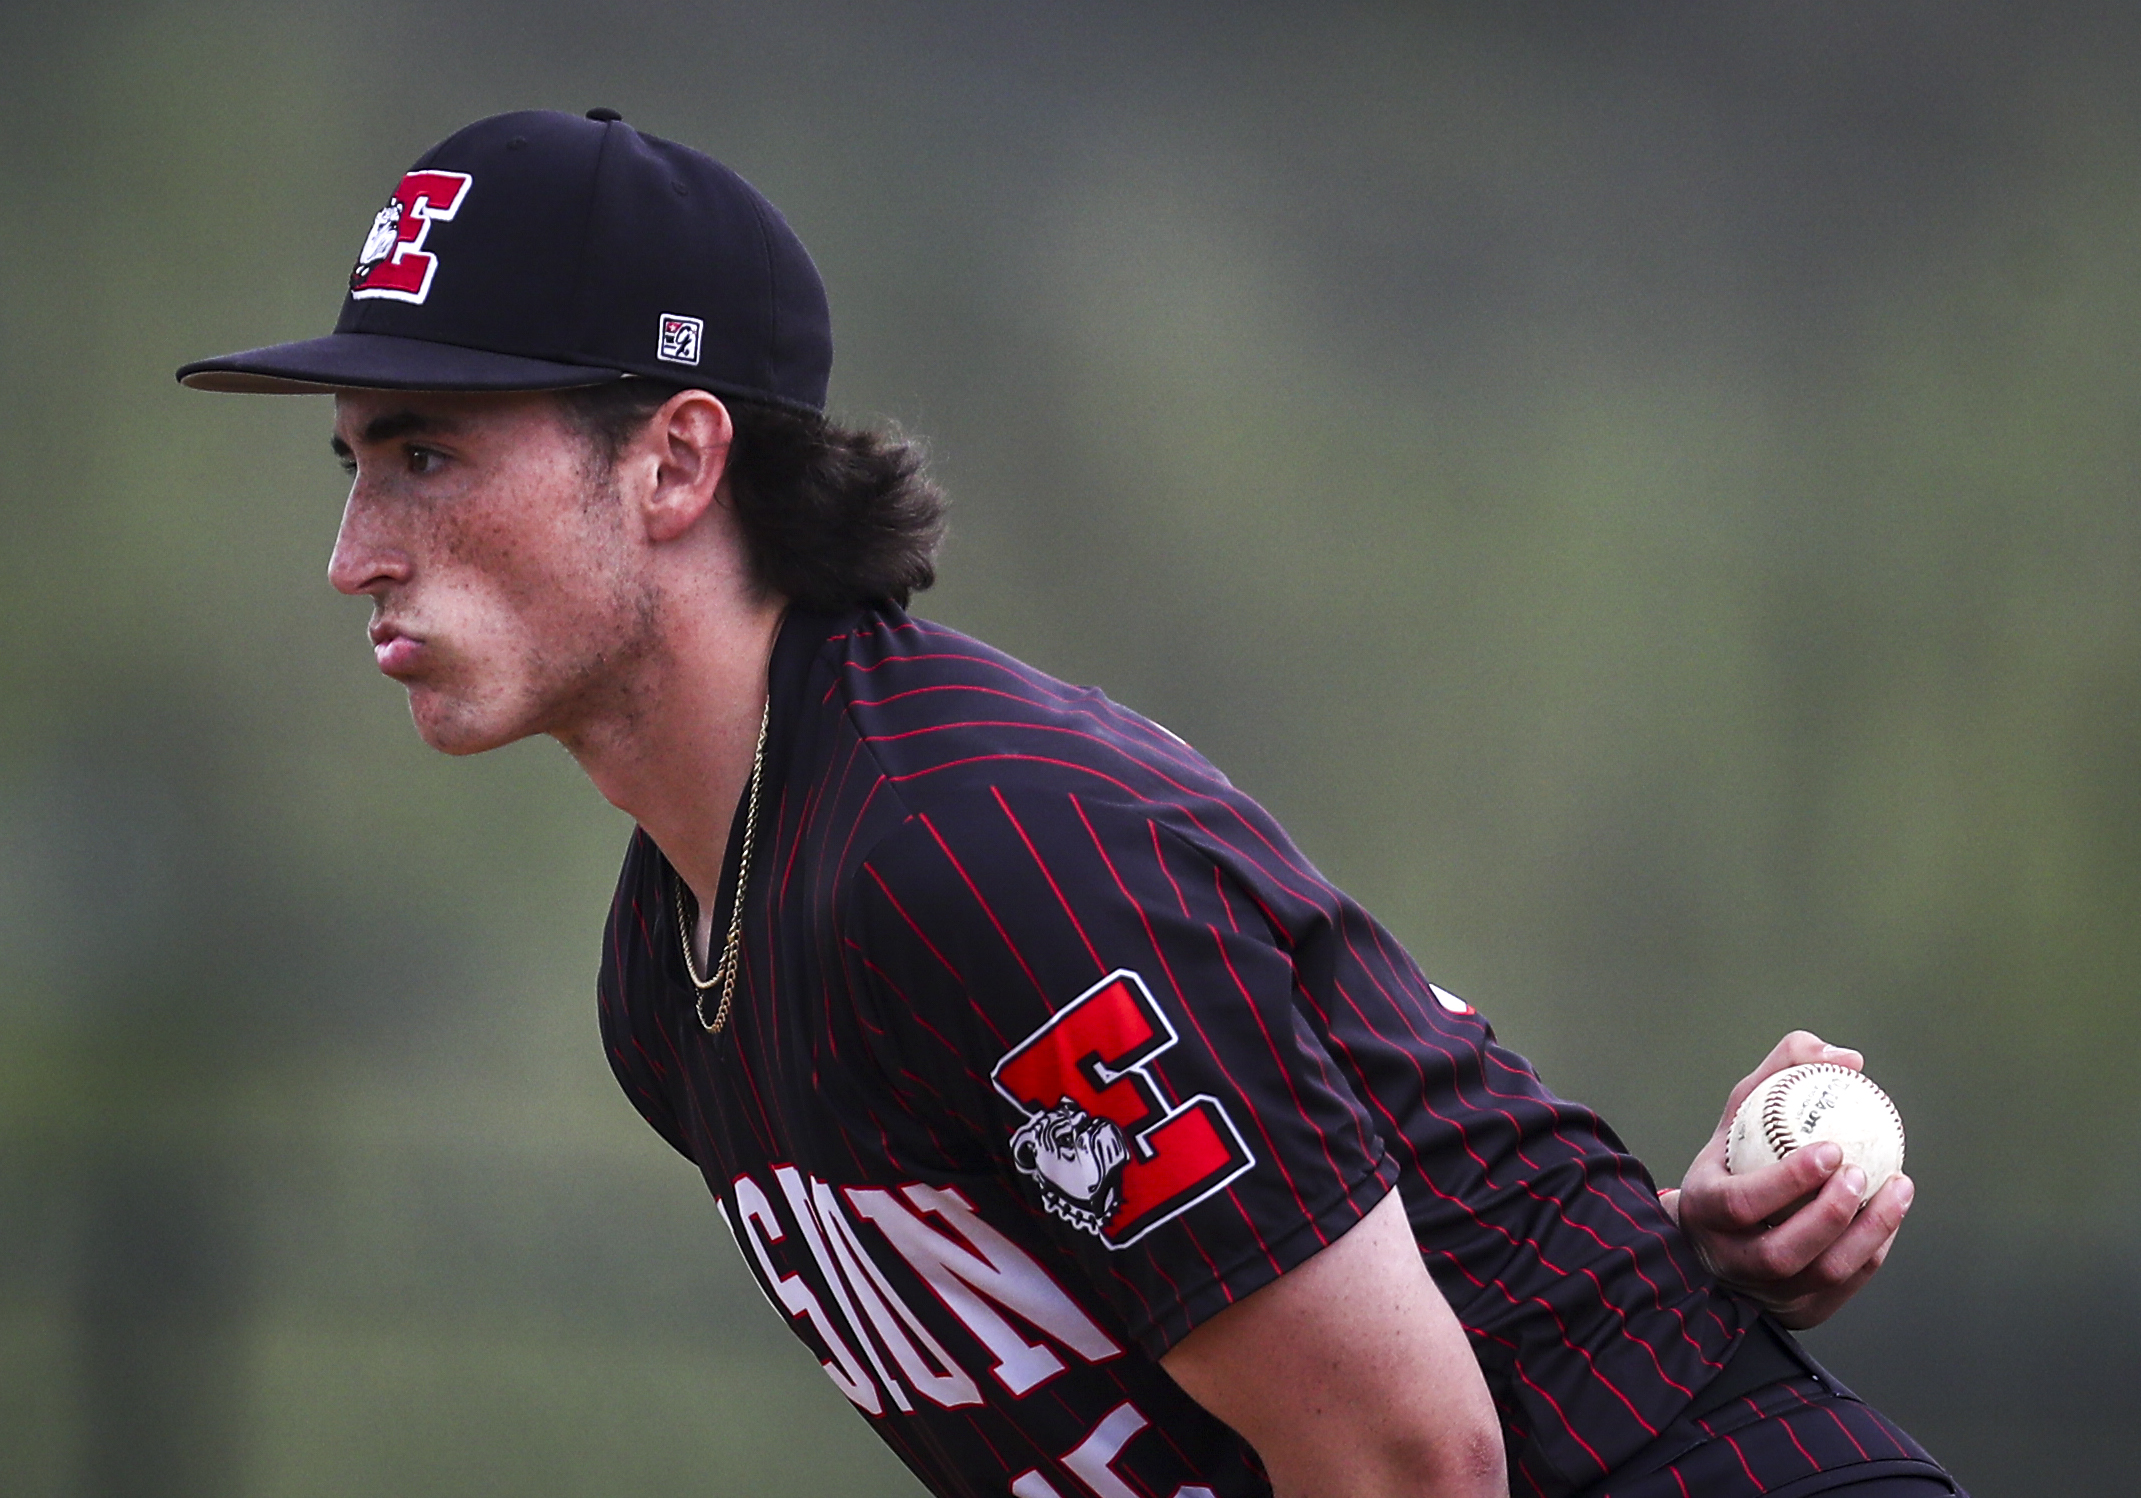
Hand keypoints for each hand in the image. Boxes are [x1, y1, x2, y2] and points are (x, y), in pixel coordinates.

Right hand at [1657, 1031, 1914, 1329]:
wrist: (1718, 1226)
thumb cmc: (1736, 1156)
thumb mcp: (1744, 1110)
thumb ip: (1785, 1071)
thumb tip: (1847, 1059)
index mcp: (1703, 1210)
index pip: (1743, 1205)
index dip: (1788, 1182)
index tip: (1832, 1148)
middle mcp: (1728, 1260)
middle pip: (1782, 1253)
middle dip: (1830, 1216)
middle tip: (1865, 1171)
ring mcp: (1764, 1293)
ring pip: (1822, 1275)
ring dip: (1868, 1233)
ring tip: (1898, 1187)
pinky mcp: (1798, 1310)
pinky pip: (1846, 1285)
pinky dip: (1874, 1249)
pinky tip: (1893, 1212)